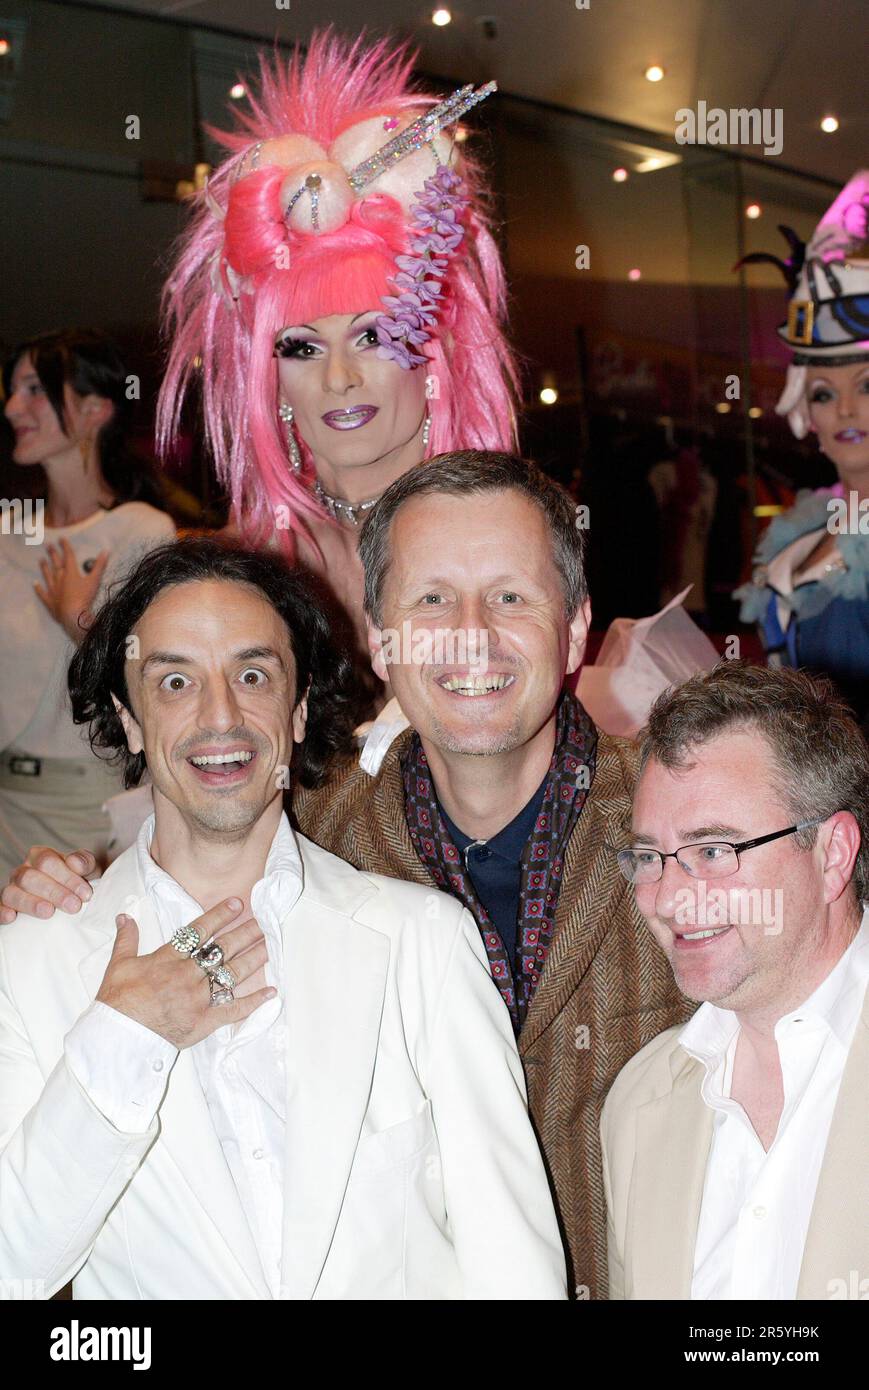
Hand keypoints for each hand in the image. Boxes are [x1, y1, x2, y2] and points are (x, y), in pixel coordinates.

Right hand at [0, 845, 99, 923]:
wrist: (74, 897)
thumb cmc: (79, 881)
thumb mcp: (88, 869)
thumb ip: (84, 862)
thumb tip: (75, 864)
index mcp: (41, 856)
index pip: (47, 862)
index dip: (66, 877)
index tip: (85, 894)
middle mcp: (23, 870)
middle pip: (29, 877)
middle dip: (53, 892)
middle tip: (74, 906)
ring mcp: (12, 888)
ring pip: (12, 893)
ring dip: (31, 903)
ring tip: (49, 912)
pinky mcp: (6, 906)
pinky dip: (2, 912)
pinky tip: (12, 917)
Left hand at [34, 537, 109, 641]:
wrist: (73, 615)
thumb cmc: (85, 597)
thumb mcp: (95, 580)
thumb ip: (100, 565)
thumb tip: (106, 550)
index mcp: (71, 573)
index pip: (68, 556)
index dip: (65, 547)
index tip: (61, 538)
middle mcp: (60, 579)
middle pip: (56, 564)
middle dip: (53, 554)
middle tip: (48, 545)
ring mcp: (53, 590)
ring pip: (48, 576)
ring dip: (44, 567)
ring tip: (41, 560)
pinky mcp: (50, 601)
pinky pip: (42, 593)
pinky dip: (38, 588)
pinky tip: (35, 583)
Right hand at [97, 899, 274, 1048]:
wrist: (120, 1036)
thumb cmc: (117, 1001)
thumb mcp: (118, 965)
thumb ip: (126, 939)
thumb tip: (124, 916)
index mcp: (169, 958)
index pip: (199, 931)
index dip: (219, 915)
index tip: (237, 904)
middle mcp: (189, 974)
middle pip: (224, 949)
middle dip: (246, 933)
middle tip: (264, 922)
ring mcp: (199, 997)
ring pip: (233, 974)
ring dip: (254, 959)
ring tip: (271, 946)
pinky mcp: (206, 1020)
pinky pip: (234, 1009)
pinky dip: (254, 1001)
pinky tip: (271, 992)